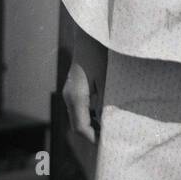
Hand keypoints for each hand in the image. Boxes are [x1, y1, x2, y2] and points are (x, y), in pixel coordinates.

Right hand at [62, 25, 107, 145]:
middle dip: (92, 135)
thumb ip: (106, 103)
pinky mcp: (73, 88)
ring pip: (77, 118)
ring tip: (110, 128)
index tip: (108, 145)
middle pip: (77, 126)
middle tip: (111, 140)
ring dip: (91, 125)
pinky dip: (90, 115)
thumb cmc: (101, 55)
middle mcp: (69, 97)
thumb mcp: (107, 81)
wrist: (91, 34)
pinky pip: (79, 108)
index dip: (94, 139)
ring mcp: (69, 92)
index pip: (81, 128)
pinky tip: (104, 114)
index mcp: (76, 97)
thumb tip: (110, 123)